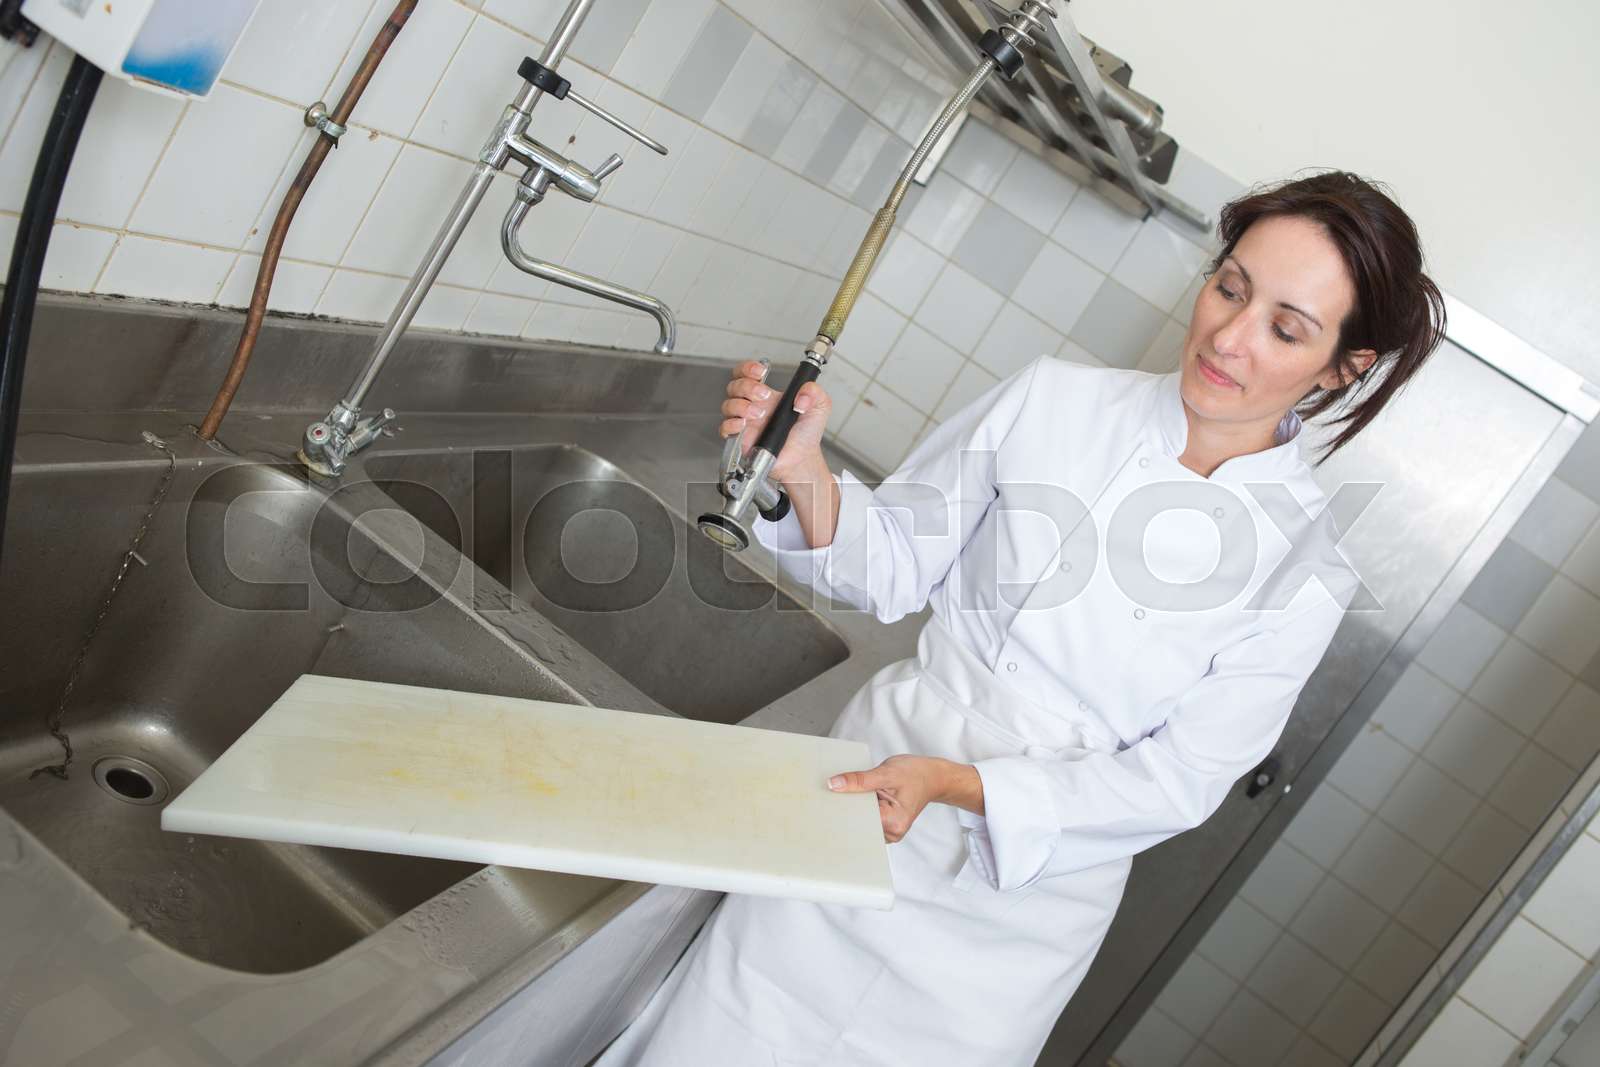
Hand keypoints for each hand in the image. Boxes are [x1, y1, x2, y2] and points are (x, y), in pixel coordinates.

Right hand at [719, 359, 831, 482]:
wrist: (803, 458)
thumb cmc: (806, 433)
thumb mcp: (819, 406)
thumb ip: (814, 392)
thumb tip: (801, 395)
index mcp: (767, 395)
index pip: (747, 374)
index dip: (748, 368)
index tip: (760, 371)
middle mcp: (753, 405)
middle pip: (735, 386)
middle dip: (747, 386)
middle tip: (764, 395)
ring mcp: (745, 422)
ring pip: (728, 405)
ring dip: (741, 406)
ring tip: (759, 414)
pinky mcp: (740, 439)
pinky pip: (725, 428)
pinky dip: (731, 424)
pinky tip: (744, 425)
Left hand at [828, 755, 984, 842]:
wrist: (933, 777)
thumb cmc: (915, 774)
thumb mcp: (886, 772)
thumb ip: (859, 780)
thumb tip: (834, 785)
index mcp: (893, 823)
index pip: (857, 820)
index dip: (841, 808)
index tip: (825, 799)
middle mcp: (892, 833)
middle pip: (858, 824)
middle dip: (846, 808)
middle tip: (831, 792)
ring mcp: (889, 832)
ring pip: (860, 822)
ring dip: (853, 807)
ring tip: (846, 791)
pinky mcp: (886, 826)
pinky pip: (866, 819)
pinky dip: (860, 807)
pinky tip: (856, 796)